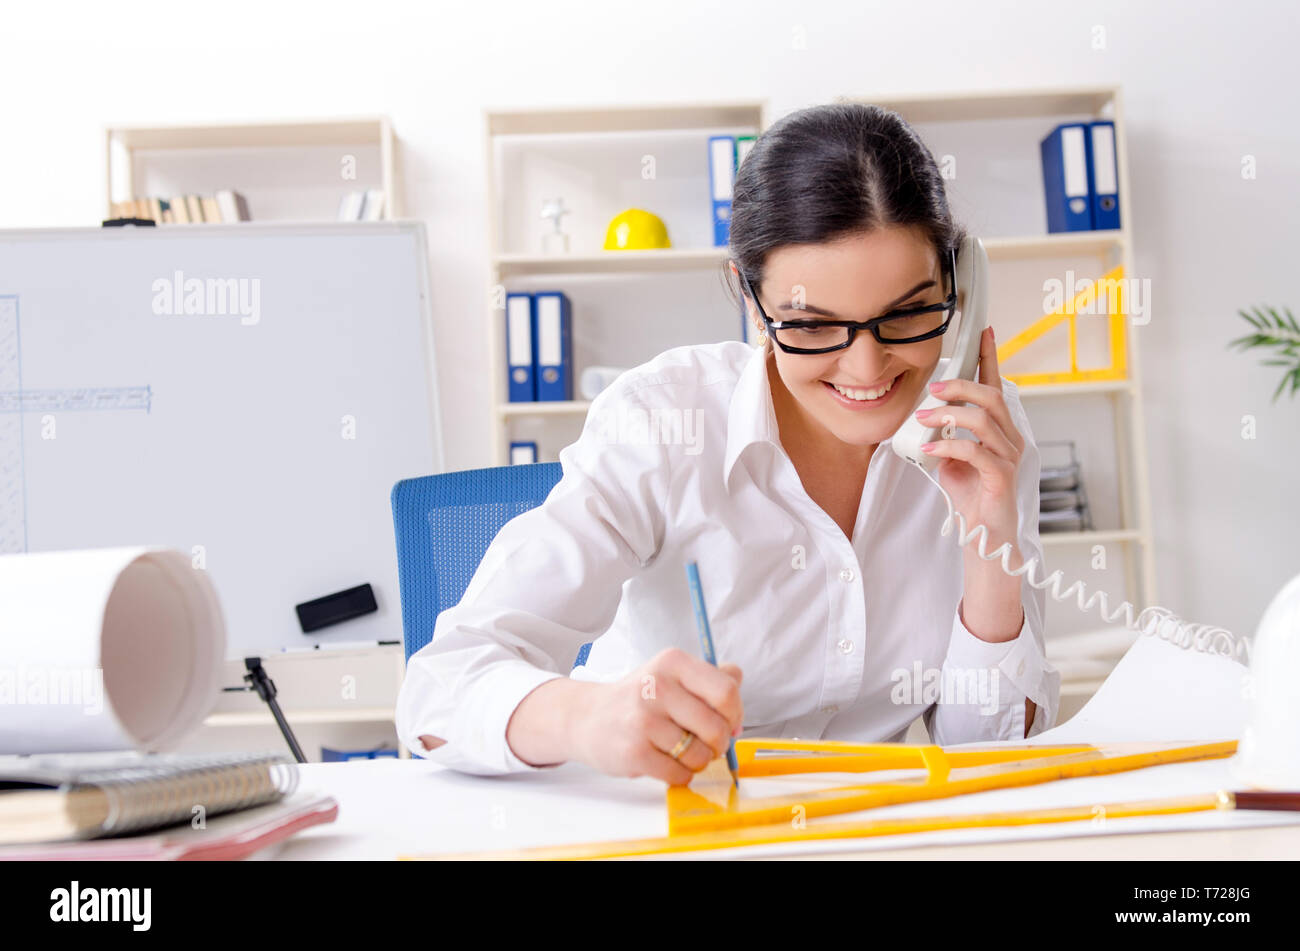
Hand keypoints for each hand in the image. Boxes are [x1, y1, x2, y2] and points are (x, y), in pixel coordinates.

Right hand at [568, 648, 742, 785]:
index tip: (729, 723)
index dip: (735, 714)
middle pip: (716, 727)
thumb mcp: (671, 675)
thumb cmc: (639, 699)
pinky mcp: (634, 751)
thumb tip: (737, 689)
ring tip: (683, 752)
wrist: (587, 718)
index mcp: (672, 662)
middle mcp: (657, 687)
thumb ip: (709, 677)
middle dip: (719, 743)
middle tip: (708, 744)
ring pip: (699, 754)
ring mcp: (643, 720)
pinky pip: (679, 773)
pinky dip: (681, 774)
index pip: (726, 691)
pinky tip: (667, 762)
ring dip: (698, 761)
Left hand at [914, 326, 1025, 550]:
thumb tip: (925, 419)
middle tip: (932, 389)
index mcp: (999, 430)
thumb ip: (945, 435)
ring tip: (923, 420)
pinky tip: (929, 449)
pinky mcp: (1002, 476)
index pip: (996, 386)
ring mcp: (1009, 457)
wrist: (984, 534)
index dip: (990, 358)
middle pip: (991, 397)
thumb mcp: (951, 459)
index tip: (983, 332)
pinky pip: (975, 451)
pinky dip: (948, 446)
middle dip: (960, 386)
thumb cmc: (971, 495)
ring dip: (949, 415)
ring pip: (984, 420)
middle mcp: (1010, 438)